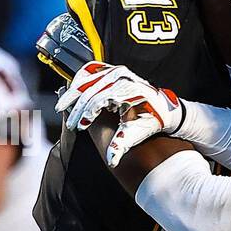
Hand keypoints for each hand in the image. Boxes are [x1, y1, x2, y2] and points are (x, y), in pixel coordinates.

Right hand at [55, 62, 184, 166]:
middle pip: (89, 89)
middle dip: (76, 107)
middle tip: (70, 122)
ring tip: (64, 106)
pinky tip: (72, 92)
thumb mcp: (137, 133)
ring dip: (73, 92)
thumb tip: (111, 161)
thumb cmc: (152, 121)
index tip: (78, 126)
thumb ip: (121, 145)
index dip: (85, 114)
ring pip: (87, 78)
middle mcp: (121, 77)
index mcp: (126, 90)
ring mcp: (118, 71)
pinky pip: (91, 71)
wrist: (167, 108)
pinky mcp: (115, 69)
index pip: (97, 101)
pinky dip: (80, 81)